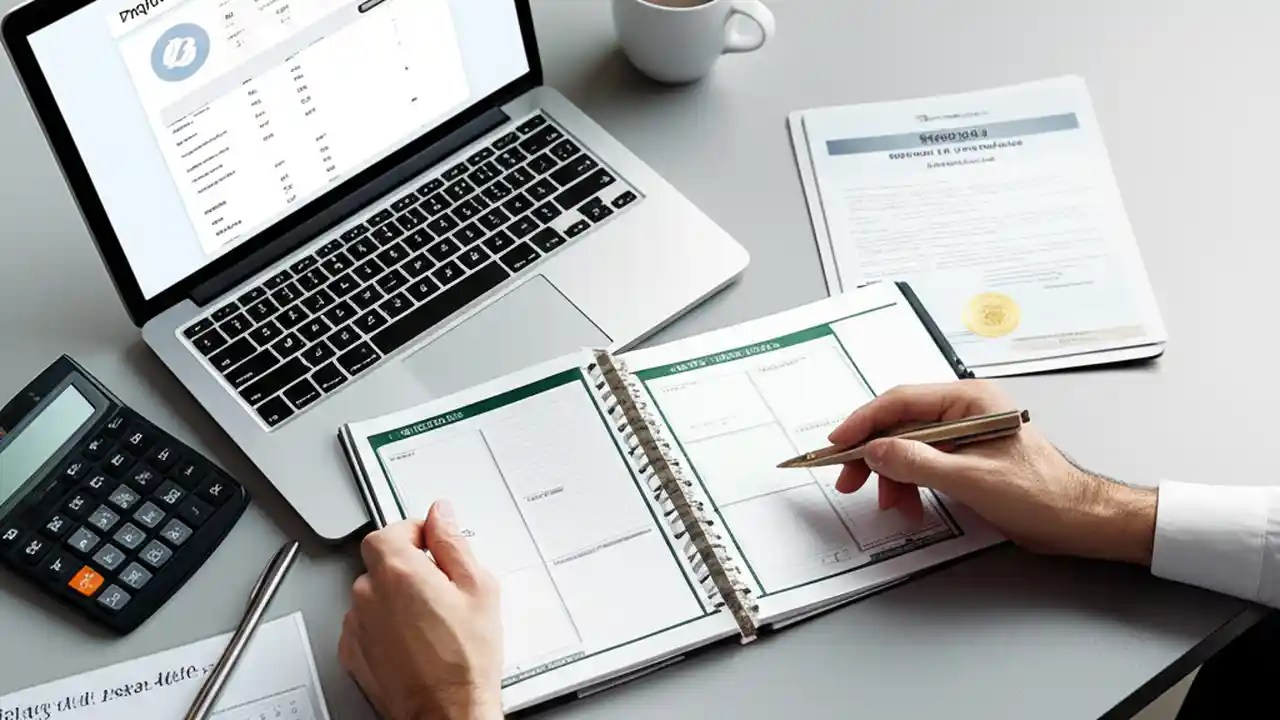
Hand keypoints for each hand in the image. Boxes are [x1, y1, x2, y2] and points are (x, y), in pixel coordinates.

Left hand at [340, 501, 503, 719]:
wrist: (447, 712)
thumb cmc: (465, 660)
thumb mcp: (479, 587)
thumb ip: (453, 542)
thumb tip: (440, 515)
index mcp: (398, 571)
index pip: (389, 530)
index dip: (413, 533)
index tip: (431, 543)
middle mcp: (369, 595)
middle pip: (379, 562)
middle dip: (407, 567)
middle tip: (439, 587)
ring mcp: (356, 626)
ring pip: (372, 594)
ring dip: (394, 597)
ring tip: (430, 620)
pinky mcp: (352, 652)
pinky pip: (364, 624)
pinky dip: (384, 625)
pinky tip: (414, 639)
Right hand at [829, 381, 1155, 564]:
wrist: (1078, 521)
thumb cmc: (1042, 493)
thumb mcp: (972, 479)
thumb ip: (918, 462)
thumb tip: (876, 451)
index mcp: (969, 400)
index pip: (902, 401)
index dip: (864, 422)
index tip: (838, 443)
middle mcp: (964, 411)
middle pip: (899, 425)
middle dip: (873, 456)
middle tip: (849, 481)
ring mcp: (963, 435)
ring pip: (907, 448)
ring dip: (892, 477)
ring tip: (892, 504)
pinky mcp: (964, 459)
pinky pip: (923, 465)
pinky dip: (910, 486)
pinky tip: (910, 506)